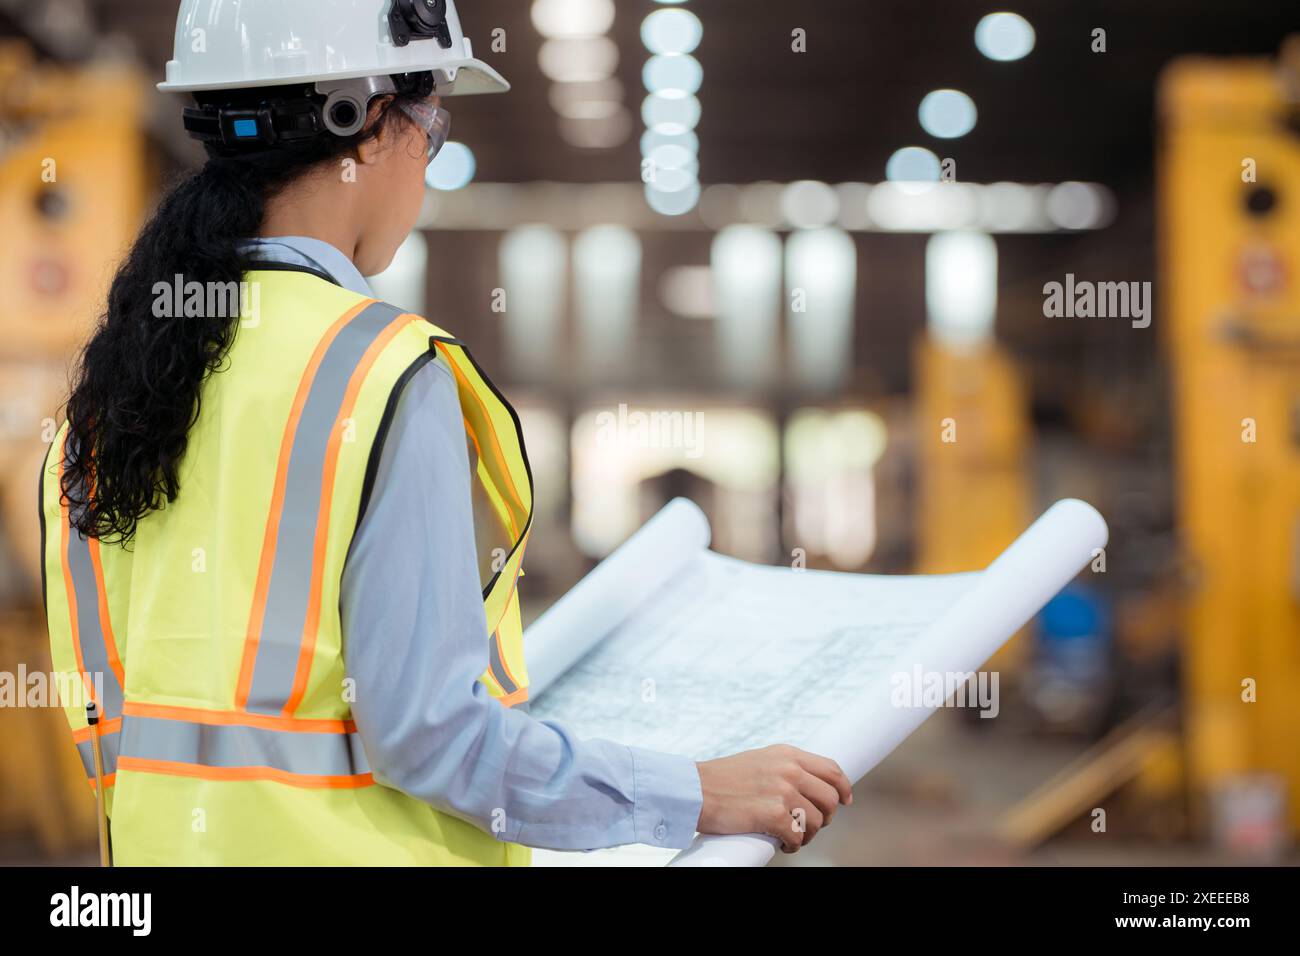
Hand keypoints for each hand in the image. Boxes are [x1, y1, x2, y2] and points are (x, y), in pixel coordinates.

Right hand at [695, 745, 852, 852]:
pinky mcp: (772, 814)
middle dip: (826, 817)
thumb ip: (786, 767)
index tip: (845, 801)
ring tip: (793, 836)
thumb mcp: (760, 760)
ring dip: (808, 834)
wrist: (694, 790)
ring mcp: (782, 791)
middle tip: (811, 826)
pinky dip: (794, 845)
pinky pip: (798, 836)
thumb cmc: (723, 779)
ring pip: (817, 821)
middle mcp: (789, 770)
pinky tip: (784, 844)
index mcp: (787, 754)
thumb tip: (811, 784)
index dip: (843, 787)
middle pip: (830, 799)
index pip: (831, 769)